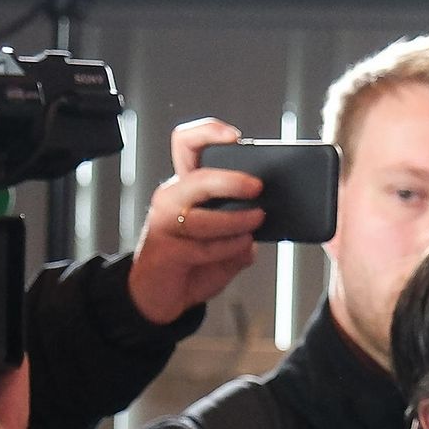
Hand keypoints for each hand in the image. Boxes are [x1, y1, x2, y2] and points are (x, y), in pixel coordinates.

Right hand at [125, 119, 264, 325]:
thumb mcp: (224, 236)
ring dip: (237, 220)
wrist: (161, 297)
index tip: (235, 137)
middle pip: (199, 176)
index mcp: (186, 185)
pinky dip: (230, 246)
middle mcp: (171, 197)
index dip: (207, 131)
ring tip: (257, 221)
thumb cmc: (193, 261)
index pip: (186, 143)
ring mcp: (165, 223)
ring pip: (204, 216)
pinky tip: (244, 246)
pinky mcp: (167, 251)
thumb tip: (267, 213)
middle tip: (259, 188)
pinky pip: (204, 246)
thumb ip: (241, 221)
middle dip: (232, 180)